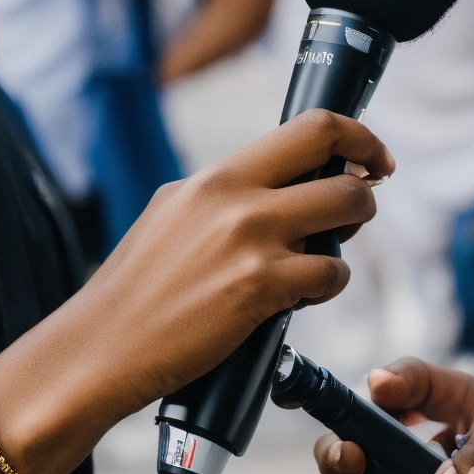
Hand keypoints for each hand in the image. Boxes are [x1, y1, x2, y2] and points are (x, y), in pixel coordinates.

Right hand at [0, 110, 393, 473]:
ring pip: (346, 214)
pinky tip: (298, 298)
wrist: (100, 346)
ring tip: (318, 264)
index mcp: (216, 176)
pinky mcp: (260, 288)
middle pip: (340, 165)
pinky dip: (327, 286)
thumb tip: (274, 186)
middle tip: (355, 212)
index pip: (309, 128)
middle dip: (365, 188)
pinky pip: (330, 273)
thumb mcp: (171, 213)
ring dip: (348, 241)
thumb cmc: (135, 290)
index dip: (357, 136)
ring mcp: (250, 240)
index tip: (372, 158)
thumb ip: (223, 195)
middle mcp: (236, 196)